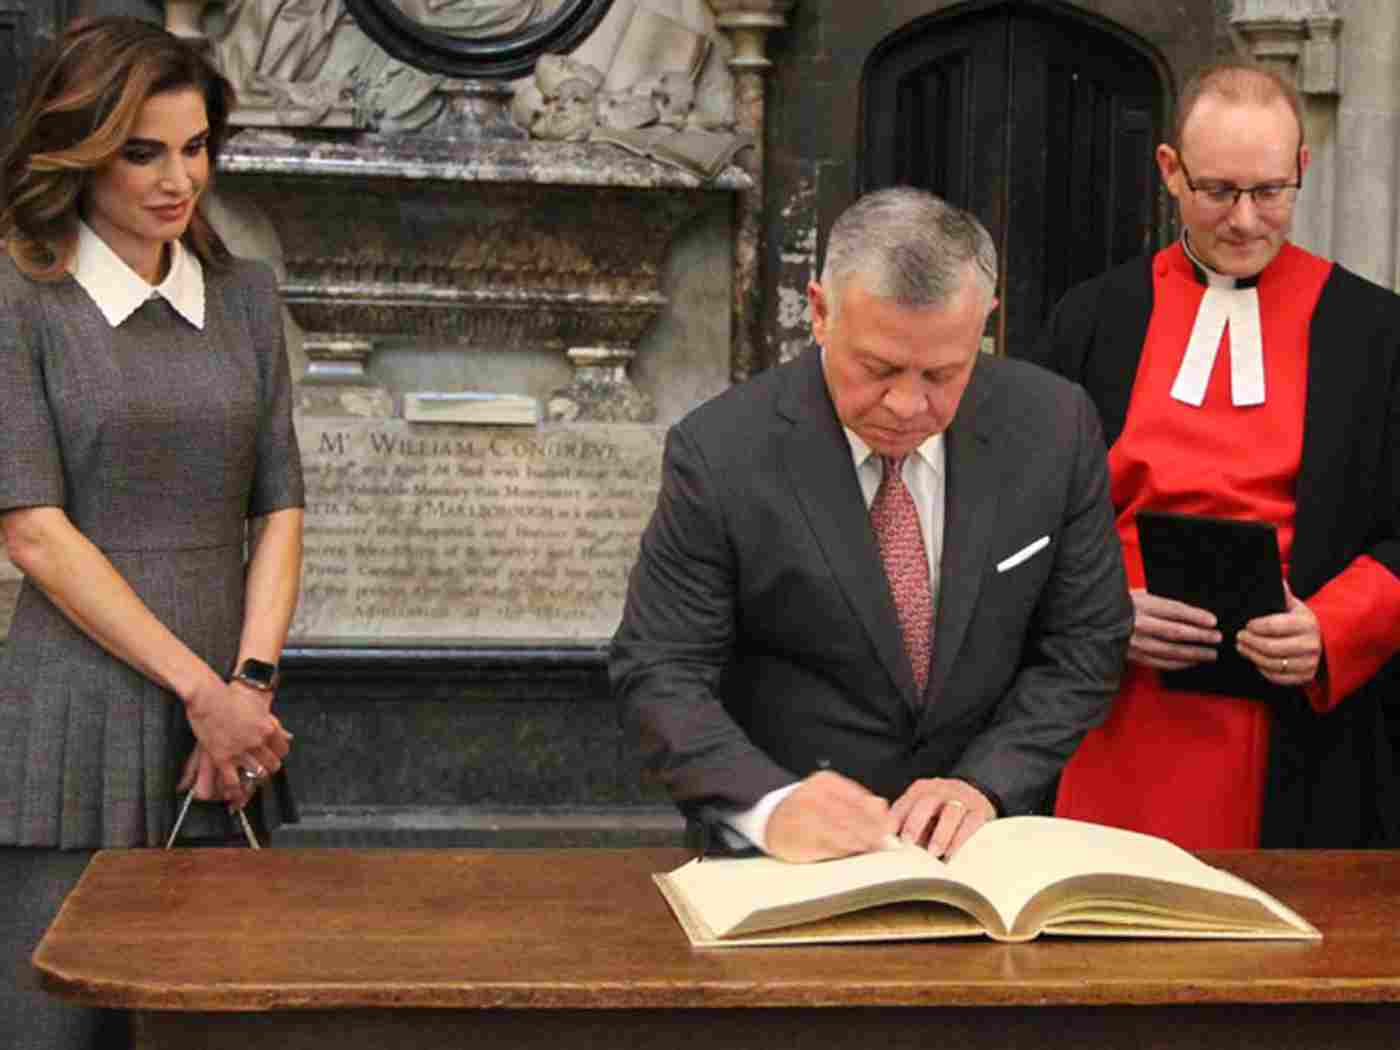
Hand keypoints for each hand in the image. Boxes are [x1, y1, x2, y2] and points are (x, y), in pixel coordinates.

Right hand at [183, 675, 290, 803]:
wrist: (207, 697)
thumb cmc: (232, 697)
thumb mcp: (259, 707)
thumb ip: (274, 724)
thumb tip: (288, 736)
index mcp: (268, 728)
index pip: (283, 749)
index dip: (279, 754)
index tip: (274, 755)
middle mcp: (257, 741)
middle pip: (273, 764)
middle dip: (269, 767)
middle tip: (264, 768)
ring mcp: (240, 751)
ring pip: (257, 774)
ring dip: (256, 778)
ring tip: (252, 778)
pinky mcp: (222, 757)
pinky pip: (232, 781)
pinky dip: (235, 791)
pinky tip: (236, 796)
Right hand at [765, 771, 893, 862]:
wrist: (770, 818)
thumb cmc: (806, 808)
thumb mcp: (831, 795)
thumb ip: (857, 800)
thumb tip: (882, 805)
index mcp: (825, 782)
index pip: (857, 798)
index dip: (876, 815)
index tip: (890, 827)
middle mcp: (814, 795)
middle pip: (851, 815)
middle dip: (871, 830)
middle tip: (884, 842)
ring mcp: (804, 816)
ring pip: (840, 830)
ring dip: (860, 841)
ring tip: (872, 848)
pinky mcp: (798, 837)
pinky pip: (825, 845)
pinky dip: (842, 850)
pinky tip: (852, 853)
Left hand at [889, 778, 993, 858]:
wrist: (977, 795)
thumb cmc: (941, 813)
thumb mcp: (923, 813)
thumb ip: (907, 823)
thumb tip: (887, 844)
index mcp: (922, 790)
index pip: (906, 801)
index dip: (895, 818)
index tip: (887, 835)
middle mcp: (942, 790)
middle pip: (927, 802)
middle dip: (915, 823)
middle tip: (908, 842)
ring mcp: (962, 799)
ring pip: (951, 812)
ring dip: (941, 834)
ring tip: (933, 853)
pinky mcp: (981, 811)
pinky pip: (972, 823)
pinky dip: (961, 839)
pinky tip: (953, 853)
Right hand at [1127, 588, 1221, 669]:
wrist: (1093, 620)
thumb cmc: (1118, 606)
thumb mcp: (1137, 596)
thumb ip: (1160, 605)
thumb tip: (1192, 615)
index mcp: (1140, 605)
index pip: (1174, 611)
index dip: (1196, 616)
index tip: (1212, 620)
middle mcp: (1138, 624)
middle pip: (1176, 632)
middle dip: (1200, 636)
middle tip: (1217, 638)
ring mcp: (1135, 642)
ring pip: (1170, 651)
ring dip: (1194, 653)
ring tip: (1210, 654)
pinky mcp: (1134, 656)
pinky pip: (1161, 662)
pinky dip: (1179, 664)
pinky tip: (1192, 662)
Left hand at [1236, 582, 1322, 685]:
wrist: (1323, 644)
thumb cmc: (1300, 623)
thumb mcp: (1295, 607)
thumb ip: (1283, 595)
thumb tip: (1275, 579)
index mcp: (1307, 623)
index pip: (1274, 626)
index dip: (1256, 626)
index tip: (1246, 625)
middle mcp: (1311, 644)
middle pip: (1271, 648)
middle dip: (1250, 642)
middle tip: (1239, 637)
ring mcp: (1309, 663)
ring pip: (1273, 664)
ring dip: (1252, 656)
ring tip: (1242, 647)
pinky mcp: (1305, 677)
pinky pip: (1278, 678)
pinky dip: (1262, 669)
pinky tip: (1255, 660)